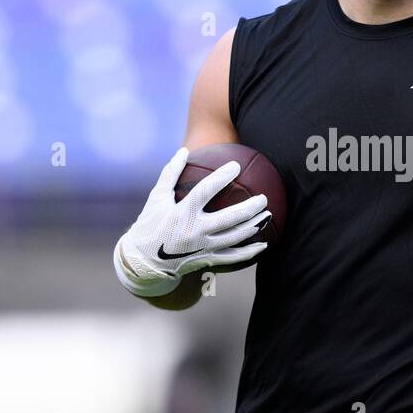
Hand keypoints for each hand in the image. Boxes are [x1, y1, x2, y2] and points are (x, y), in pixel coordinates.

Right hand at [115, 146, 269, 296]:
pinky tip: (263, 244)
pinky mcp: (207, 260)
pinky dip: (250, 252)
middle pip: (229, 218)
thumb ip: (170, 173)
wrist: (144, 262)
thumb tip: (184, 150)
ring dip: (254, 226)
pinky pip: (233, 257)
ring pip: (235, 237)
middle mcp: (195, 231)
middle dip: (250, 208)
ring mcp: (203, 248)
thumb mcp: (157, 197)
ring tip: (268, 215)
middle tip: (264, 198)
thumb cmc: (150, 224)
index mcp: (182, 214)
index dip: (221, 177)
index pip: (205, 191)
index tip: (235, 166)